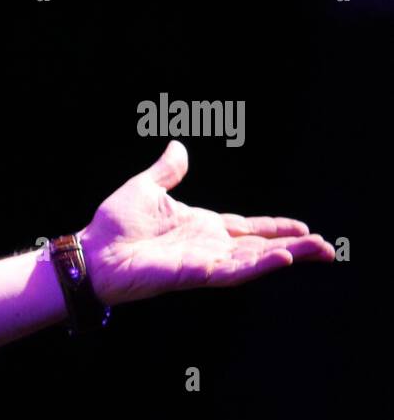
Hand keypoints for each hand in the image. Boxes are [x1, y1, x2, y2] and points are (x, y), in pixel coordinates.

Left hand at [79, 141, 334, 305]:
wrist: (92, 250)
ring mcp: (203, 261)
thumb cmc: (113, 225)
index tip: (303, 228)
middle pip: (260, 248)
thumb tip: (178, 146)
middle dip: (294, 248)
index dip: (275, 228)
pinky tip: (282, 258)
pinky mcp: (194, 273)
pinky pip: (233, 270)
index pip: (247, 228)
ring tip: (319, 251)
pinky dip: (259, 264)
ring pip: (255, 261)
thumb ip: (167, 171)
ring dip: (288, 256)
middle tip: (327, 248)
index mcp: (200, 226)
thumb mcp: (146, 189)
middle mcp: (207, 246)